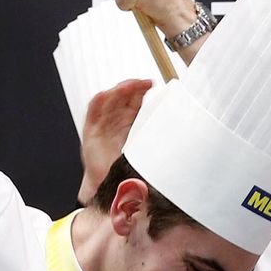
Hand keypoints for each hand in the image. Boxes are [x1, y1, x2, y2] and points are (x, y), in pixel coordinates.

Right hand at [78, 79, 153, 201]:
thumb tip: (180, 130)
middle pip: (121, 97)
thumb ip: (156, 140)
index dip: (140, 89)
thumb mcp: (146, 150)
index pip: (133, 101)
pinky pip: (92, 112)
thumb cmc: (126, 170)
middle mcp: (114, 121)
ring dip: (117, 91)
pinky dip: (98, 102)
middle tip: (143, 82)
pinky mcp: (90, 132)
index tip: (151, 83)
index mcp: (127, 124)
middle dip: (131, 87)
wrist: (109, 187)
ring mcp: (102, 125)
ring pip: (108, 101)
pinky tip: (106, 94)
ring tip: (128, 86)